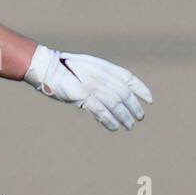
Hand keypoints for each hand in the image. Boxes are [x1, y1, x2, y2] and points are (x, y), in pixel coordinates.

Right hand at [24, 44, 152, 131]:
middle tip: (139, 117)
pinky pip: (101, 111)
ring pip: (115, 105)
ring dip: (125, 117)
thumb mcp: (85, 67)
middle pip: (124, 94)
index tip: (149, 99)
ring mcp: (92, 86)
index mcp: (102, 66)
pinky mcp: (83, 97)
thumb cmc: (63, 67)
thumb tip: (114, 90)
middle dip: (134, 107)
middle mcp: (100, 76)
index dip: (141, 89)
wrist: (46, 68)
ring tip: (130, 126)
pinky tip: (115, 127)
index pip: (128, 78)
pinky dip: (110, 121)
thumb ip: (100, 76)